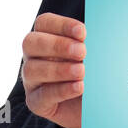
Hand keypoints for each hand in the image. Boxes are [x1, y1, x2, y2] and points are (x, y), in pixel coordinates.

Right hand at [21, 12, 85, 127]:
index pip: (44, 23)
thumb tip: (90, 36)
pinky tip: (79, 87)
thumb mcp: (95, 54)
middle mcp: (33, 57)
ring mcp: (32, 80)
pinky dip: (61, 90)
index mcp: (46, 38)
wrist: (97, 103)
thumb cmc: (94, 72)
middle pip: (30, 43)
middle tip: (82, 51)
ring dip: (59, 69)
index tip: (83, 32)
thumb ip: (91, 42)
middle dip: (57, 46)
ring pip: (32, 70)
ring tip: (82, 71)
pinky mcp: (36, 103)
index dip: (61, 25)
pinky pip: (42, 96)